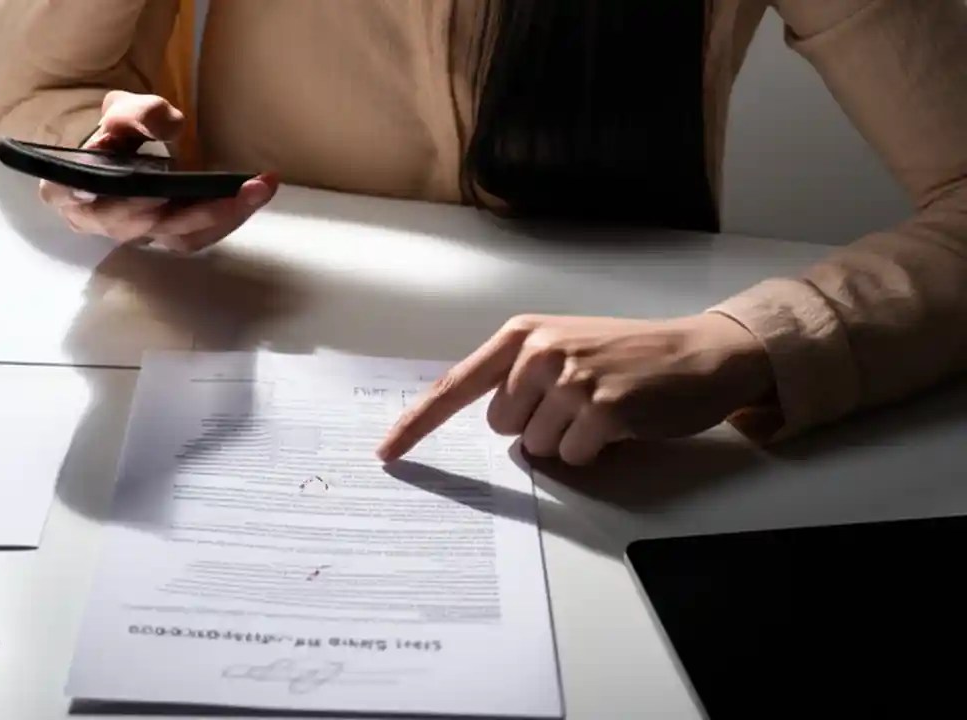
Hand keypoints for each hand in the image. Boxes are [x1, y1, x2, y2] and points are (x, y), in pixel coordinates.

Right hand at [39, 90, 277, 252]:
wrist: (122, 153)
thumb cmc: (114, 133)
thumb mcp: (120, 110)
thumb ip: (137, 114)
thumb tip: (169, 127)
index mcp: (70, 190)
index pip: (79, 200)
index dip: (101, 202)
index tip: (126, 195)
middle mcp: (102, 222)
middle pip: (148, 225)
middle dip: (200, 208)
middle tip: (243, 187)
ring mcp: (137, 234)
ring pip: (180, 236)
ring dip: (224, 215)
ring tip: (260, 188)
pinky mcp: (164, 236)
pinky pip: (198, 235)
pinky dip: (229, 217)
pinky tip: (257, 193)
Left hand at [376, 313, 773, 465]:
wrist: (701, 353)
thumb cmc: (629, 355)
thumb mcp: (564, 349)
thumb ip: (517, 378)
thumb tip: (488, 422)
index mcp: (522, 335)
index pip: (455, 386)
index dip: (417, 423)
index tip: (386, 451)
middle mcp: (539, 351)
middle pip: (503, 428)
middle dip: (537, 427)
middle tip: (581, 403)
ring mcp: (570, 378)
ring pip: (537, 447)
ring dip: (569, 440)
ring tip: (604, 409)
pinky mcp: (601, 408)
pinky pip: (573, 456)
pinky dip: (595, 451)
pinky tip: (620, 422)